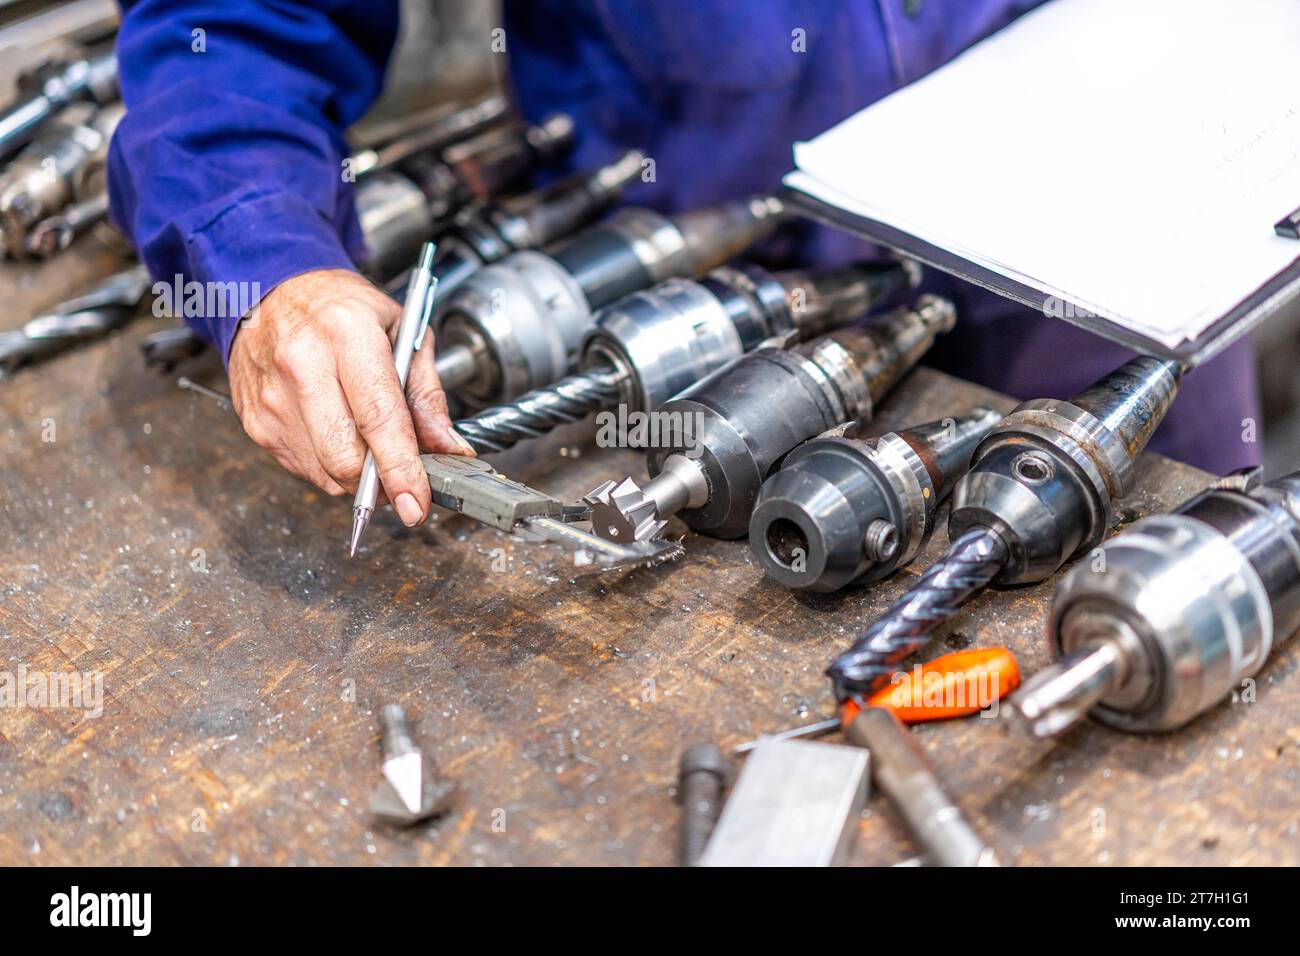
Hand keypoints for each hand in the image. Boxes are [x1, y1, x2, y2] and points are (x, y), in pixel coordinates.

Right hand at [228, 268, 473, 525]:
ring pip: (325, 472)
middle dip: (380, 482)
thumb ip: (427, 396)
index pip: (379, 419)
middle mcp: (302, 363)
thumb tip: (448, 450)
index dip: (400, 469)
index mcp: (346, 333)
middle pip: (345, 457)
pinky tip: (336, 433)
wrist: (271, 292)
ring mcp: (273, 396)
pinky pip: (304, 469)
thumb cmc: (342, 309)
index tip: (416, 503)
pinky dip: (330, 466)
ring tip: (368, 444)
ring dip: (357, 476)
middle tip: (400, 474)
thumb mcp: (402, 333)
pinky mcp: (256, 421)